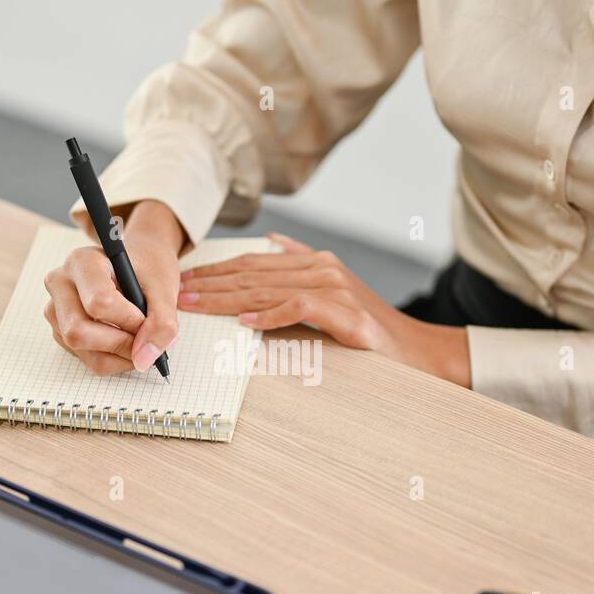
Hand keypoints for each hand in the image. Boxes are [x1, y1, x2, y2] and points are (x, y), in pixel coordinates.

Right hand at [43, 200, 183, 374]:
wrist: (139, 264)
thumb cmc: (148, 270)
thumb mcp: (164, 289)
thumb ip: (161, 323)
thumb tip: (144, 360)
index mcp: (82, 261)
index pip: (98, 303)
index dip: (128, 320)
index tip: (147, 319)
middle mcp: (61, 283)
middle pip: (78, 332)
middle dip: (119, 344)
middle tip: (144, 339)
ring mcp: (56, 309)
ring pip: (83, 351)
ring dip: (119, 355)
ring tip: (138, 339)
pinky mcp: (61, 331)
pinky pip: (87, 359)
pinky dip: (114, 359)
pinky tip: (125, 340)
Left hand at [177, 232, 470, 386]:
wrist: (417, 351)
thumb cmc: (371, 329)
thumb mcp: (336, 291)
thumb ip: (304, 266)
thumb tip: (275, 243)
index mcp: (315, 262)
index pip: (254, 263)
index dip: (216, 272)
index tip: (183, 283)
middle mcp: (323, 268)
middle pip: (253, 274)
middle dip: (211, 284)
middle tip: (176, 295)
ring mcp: (336, 288)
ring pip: (268, 289)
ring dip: (227, 298)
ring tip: (196, 305)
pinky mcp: (346, 314)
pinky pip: (299, 308)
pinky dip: (270, 314)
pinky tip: (245, 321)